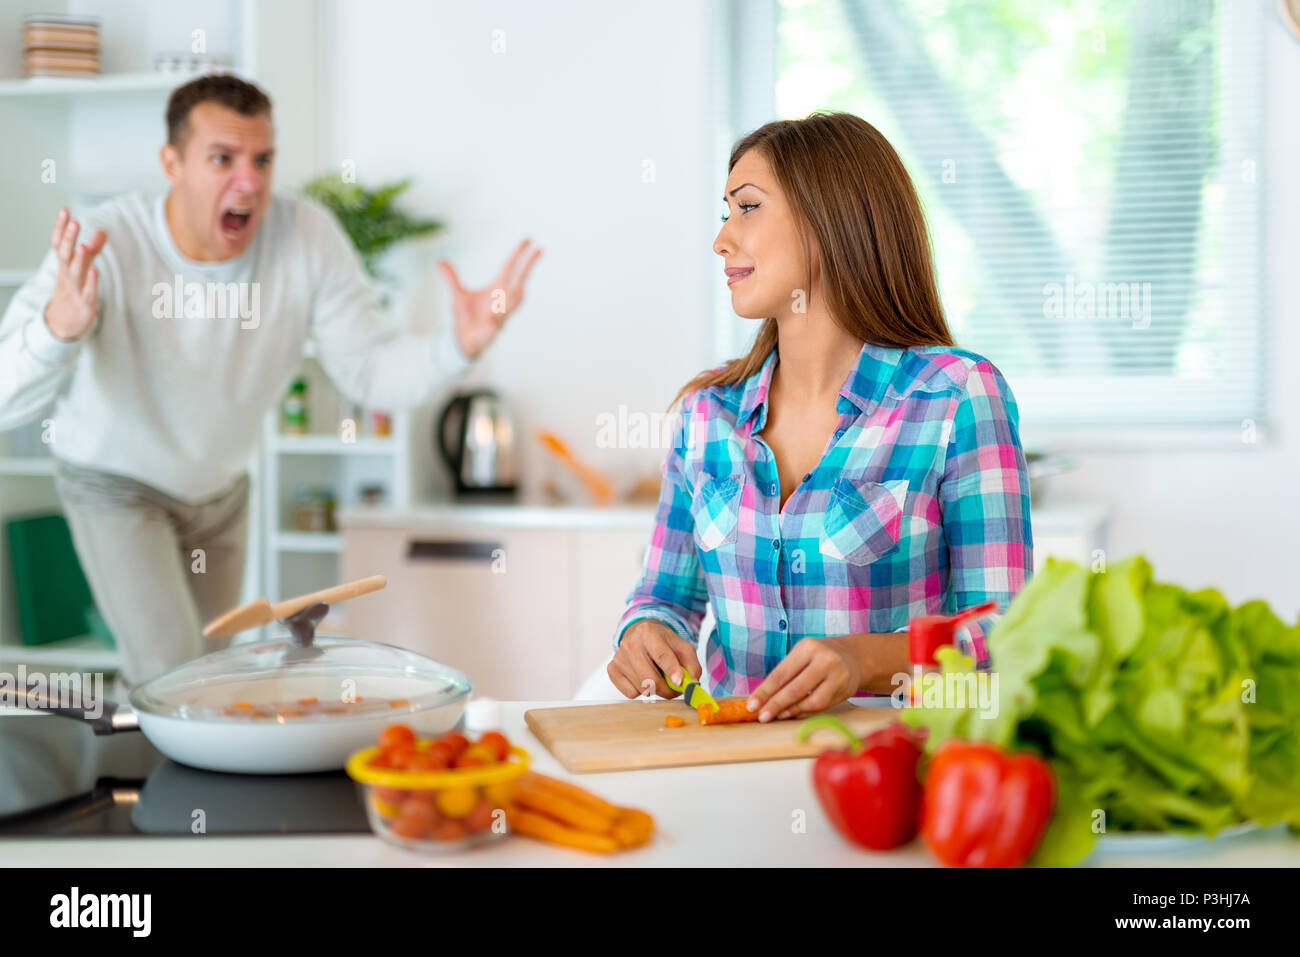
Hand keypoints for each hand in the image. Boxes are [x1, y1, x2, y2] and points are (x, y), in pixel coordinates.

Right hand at [43, 207, 106, 341]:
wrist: (63, 323)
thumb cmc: (73, 291)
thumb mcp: (80, 268)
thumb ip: (93, 250)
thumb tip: (102, 231)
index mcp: (64, 265)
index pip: (58, 243)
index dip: (60, 227)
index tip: (65, 210)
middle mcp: (67, 275)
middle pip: (65, 255)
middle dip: (69, 238)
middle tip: (74, 222)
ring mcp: (75, 289)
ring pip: (75, 273)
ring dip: (80, 259)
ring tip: (83, 245)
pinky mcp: (85, 304)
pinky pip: (88, 292)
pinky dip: (91, 282)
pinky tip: (95, 271)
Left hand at [439, 238, 541, 359]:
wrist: (463, 338)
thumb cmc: (466, 316)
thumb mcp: (458, 294)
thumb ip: (452, 278)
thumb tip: (440, 262)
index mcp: (497, 288)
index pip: (510, 267)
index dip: (518, 253)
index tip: (528, 240)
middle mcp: (503, 299)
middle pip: (519, 279)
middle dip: (528, 266)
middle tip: (539, 250)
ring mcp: (501, 314)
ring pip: (513, 303)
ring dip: (516, 298)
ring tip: (523, 288)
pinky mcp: (493, 329)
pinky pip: (495, 324)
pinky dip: (494, 322)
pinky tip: (492, 321)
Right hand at [608, 619, 701, 699]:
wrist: (640, 635)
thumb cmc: (663, 643)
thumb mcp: (682, 647)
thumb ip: (692, 665)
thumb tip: (691, 683)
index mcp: (648, 632)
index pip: (661, 655)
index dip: (671, 670)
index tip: (679, 682)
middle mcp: (630, 644)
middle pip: (650, 678)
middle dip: (667, 690)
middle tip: (676, 690)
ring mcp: (619, 657)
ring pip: (641, 688)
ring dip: (655, 690)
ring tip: (658, 678)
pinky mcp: (612, 670)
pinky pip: (630, 693)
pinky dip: (640, 691)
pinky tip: (643, 678)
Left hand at [746, 636, 862, 721]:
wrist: (852, 656)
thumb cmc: (818, 657)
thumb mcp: (801, 656)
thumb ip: (784, 674)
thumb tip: (761, 699)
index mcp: (807, 647)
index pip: (781, 673)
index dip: (765, 692)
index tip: (752, 705)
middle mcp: (824, 659)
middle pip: (795, 688)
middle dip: (775, 705)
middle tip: (762, 716)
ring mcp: (837, 675)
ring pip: (810, 700)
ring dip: (791, 711)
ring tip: (778, 715)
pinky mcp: (845, 689)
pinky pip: (822, 706)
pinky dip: (805, 712)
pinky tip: (794, 713)